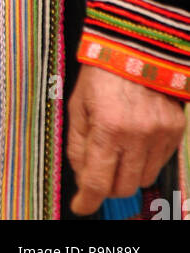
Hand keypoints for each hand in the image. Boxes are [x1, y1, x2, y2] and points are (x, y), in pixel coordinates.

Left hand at [67, 63, 185, 213]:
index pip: (99, 181)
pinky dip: (145, 159)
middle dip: (107, 185)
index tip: (81, 206)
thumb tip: (82, 176)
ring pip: (144, 178)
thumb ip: (77, 144)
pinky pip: (160, 162)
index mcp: (108, 127)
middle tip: (98, 171)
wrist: (135, 46)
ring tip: (117, 149)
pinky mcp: (175, 130)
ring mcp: (160, 134)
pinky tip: (135, 140)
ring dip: (127, 173)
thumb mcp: (77, 105)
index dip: (88, 200)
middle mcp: (138, 135)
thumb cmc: (101, 74)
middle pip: (123, 186)